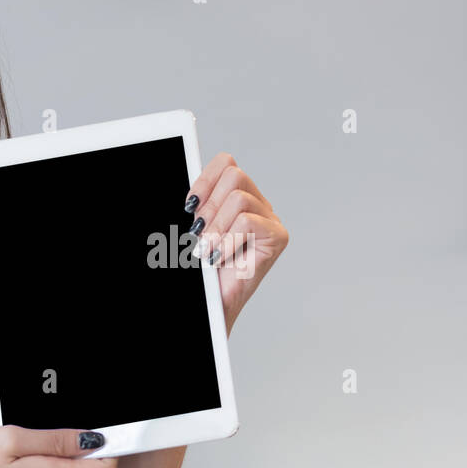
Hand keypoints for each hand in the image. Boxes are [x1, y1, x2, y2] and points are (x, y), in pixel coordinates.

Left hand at [185, 152, 289, 333]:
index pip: (227, 163)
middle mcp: (257, 205)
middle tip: (199, 234)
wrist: (212, 304)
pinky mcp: (277, 237)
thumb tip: (191, 196)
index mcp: (238, 196)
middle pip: (235, 175)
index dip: (205, 180)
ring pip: (240, 198)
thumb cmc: (204, 270)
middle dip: (210, 205)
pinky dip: (229, 240)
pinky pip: (248, 222)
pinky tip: (221, 257)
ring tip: (209, 249)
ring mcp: (270, 220)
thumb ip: (198, 205)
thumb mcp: (195, 229)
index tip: (189, 207)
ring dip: (217, 226)